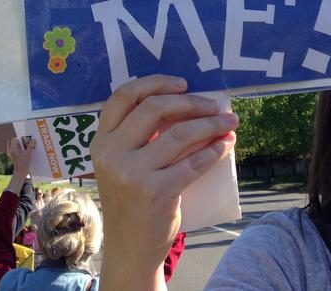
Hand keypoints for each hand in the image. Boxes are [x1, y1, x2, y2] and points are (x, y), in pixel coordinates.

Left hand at [6, 136, 34, 194]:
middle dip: (20, 141)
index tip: (26, 138)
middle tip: (27, 141)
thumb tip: (34, 140)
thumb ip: (30, 146)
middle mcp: (10, 150)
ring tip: (27, 145)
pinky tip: (26, 150)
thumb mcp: (27, 154)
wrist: (20, 173)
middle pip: (14, 142)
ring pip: (15, 146)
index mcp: (12, 148)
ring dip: (21, 145)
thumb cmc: (23, 164)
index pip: (14, 139)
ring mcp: (11, 153)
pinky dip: (20, 149)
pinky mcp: (14, 156)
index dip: (20, 138)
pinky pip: (16, 150)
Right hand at [92, 75, 237, 289]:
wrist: (130, 247)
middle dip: (191, 102)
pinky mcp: (156, 192)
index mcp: (101, 140)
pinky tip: (225, 146)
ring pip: (179, 134)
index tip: (182, 84)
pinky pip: (193, 163)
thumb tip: (187, 103)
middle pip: (154, 108)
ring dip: (211, 125)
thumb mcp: (122, 163)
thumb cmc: (132, 198)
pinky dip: (214, 151)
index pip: (123, 96)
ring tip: (229, 123)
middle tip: (214, 105)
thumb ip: (140, 135)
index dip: (154, 83)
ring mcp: (132, 174)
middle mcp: (112, 153)